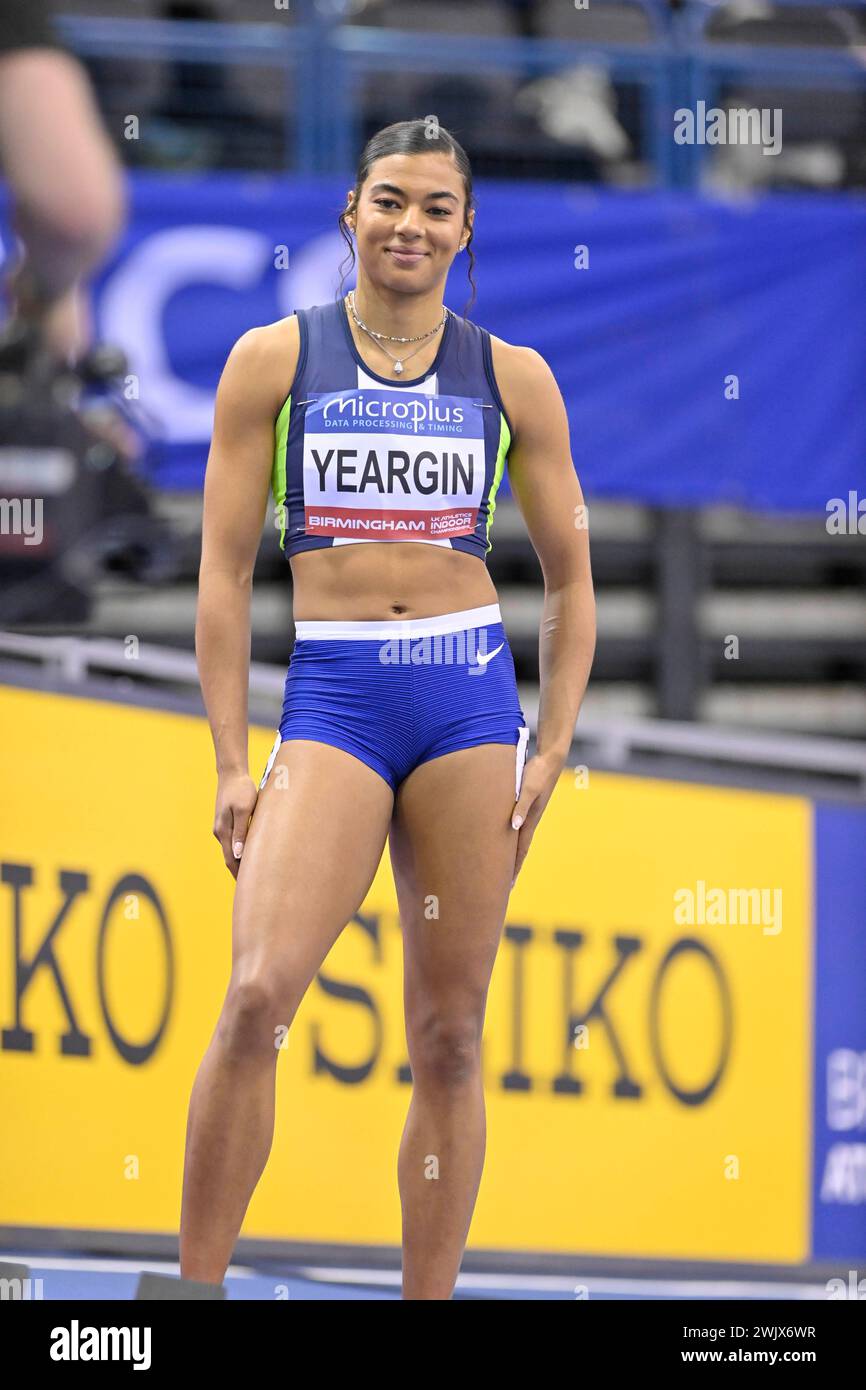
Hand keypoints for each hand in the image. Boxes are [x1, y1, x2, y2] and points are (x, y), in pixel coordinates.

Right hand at [213, 770, 258, 878]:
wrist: (231, 774)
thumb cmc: (241, 789)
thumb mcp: (244, 809)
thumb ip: (241, 831)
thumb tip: (238, 854)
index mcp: (223, 831)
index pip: (231, 860)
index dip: (239, 875)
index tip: (249, 888)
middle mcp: (220, 832)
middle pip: (229, 859)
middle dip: (239, 873)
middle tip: (252, 888)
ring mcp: (221, 828)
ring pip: (230, 851)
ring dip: (239, 863)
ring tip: (252, 876)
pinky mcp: (226, 823)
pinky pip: (232, 843)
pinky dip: (239, 853)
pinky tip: (248, 856)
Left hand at [510, 751, 564, 887]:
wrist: (550, 760)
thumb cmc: (538, 773)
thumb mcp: (529, 789)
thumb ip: (521, 806)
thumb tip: (514, 826)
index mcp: (529, 821)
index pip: (520, 851)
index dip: (513, 868)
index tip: (508, 886)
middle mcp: (528, 820)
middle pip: (518, 850)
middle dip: (511, 868)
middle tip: (503, 886)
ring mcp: (527, 814)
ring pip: (516, 839)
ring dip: (510, 854)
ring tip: (501, 867)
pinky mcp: (524, 805)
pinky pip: (515, 827)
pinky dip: (508, 838)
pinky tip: (503, 838)